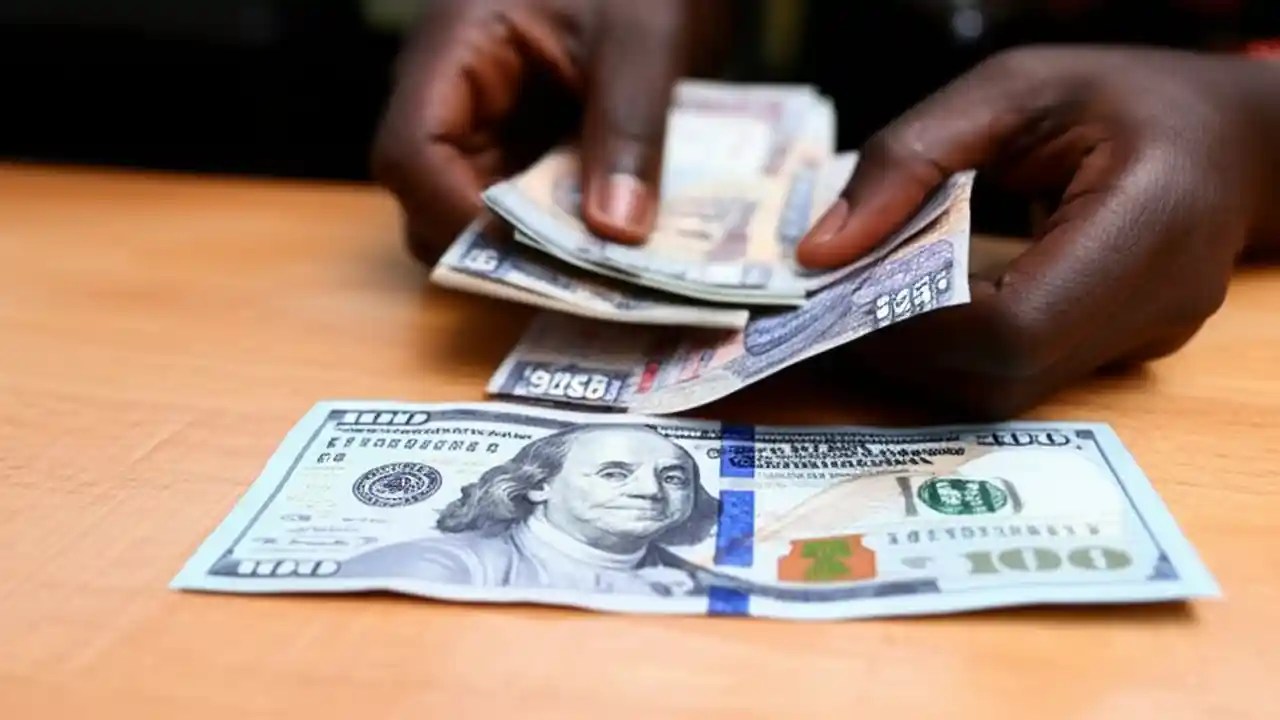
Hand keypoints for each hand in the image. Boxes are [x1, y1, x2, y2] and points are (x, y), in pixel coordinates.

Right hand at [371, 0, 729, 262]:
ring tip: (604, 270)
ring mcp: (490, 127)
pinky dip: (563, 235)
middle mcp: (457, 97)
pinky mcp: (529, 149)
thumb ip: (630, 128)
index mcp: (457, 50)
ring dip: (536, 250)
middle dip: (498, 249)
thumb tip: (615, 233)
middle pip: (432, 201)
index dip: (454, 216)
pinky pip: (528, 210)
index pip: (410, 153)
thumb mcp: (645, 37)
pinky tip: (613, 247)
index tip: (527, 256)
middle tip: (578, 279)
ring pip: (480, 217)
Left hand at [796, 46, 1279, 418]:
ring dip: (920, 355)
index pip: (1013, 325)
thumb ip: (909, 160)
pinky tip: (919, 303)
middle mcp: (1157, 303)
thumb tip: (819, 254)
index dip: (914, 323)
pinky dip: (956, 348)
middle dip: (900, 347)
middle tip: (830, 302)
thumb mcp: (1011, 91)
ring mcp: (1145, 341)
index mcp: (1149, 221)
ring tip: (865, 299)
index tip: (841, 289)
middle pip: (1000, 375)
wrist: (1225, 133)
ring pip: (1005, 389)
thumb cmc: (1121, 94)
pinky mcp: (1122, 353)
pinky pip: (1023, 374)